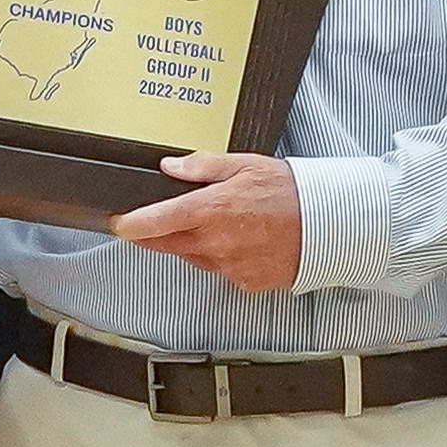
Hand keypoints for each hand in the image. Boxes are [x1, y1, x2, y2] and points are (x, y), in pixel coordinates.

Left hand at [113, 152, 302, 293]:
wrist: (327, 225)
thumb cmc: (289, 191)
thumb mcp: (243, 165)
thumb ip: (202, 167)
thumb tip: (170, 167)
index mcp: (209, 210)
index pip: (155, 222)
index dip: (131, 225)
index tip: (118, 224)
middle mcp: (214, 243)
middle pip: (167, 243)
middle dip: (155, 234)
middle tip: (152, 223)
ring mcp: (229, 266)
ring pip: (193, 257)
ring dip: (190, 244)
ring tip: (213, 225)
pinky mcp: (244, 282)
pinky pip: (219, 270)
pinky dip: (220, 258)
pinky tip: (238, 241)